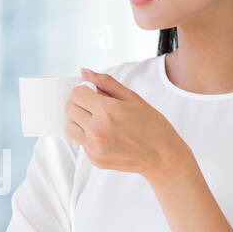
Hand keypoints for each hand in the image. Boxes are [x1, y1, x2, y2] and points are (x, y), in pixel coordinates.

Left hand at [64, 67, 187, 178]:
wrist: (162, 156)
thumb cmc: (151, 124)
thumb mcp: (132, 97)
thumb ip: (105, 82)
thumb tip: (84, 72)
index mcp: (106, 110)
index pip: (76, 94)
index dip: (83, 91)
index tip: (92, 94)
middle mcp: (96, 130)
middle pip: (69, 108)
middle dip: (80, 104)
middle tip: (96, 107)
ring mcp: (94, 147)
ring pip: (69, 128)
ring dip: (79, 122)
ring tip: (98, 122)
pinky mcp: (95, 159)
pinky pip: (81, 143)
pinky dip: (89, 138)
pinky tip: (108, 137)